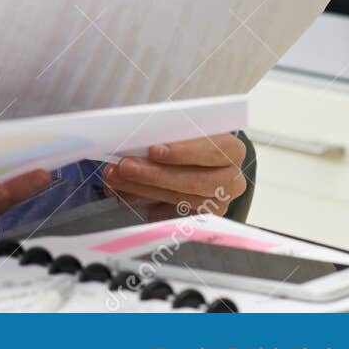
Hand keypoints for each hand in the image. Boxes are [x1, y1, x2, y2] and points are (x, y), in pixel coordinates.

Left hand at [101, 132, 246, 216]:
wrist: (205, 164)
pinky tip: (124, 195)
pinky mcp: (201, 220)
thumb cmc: (191, 140)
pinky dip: (144, 205)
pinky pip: (172, 216)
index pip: (210, 151)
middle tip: (125, 166)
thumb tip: (136, 140)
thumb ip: (169, 133)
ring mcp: (218, 204)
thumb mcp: (185, 129)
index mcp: (232, 150)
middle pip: (193, 181)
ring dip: (143, 189)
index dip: (182, 152)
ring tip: (116, 178)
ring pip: (179, 200)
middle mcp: (231, 180)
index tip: (154, 151)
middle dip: (154, 174)